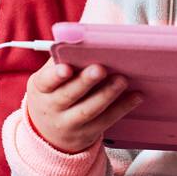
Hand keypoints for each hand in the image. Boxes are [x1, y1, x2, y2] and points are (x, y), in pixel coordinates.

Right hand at [25, 57, 142, 154]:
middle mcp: (51, 108)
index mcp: (40, 89)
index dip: (56, 75)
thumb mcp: (48, 79)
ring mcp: (69, 124)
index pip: (46, 81)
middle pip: (69, 95)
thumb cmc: (54, 93)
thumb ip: (62, 61)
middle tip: (101, 68)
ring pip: (88, 110)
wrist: (49, 133)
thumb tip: (84, 42)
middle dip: (85, 82)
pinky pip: (106, 121)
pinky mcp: (87, 133)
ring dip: (107, 94)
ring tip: (122, 80)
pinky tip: (136, 96)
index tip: (67, 68)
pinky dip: (122, 108)